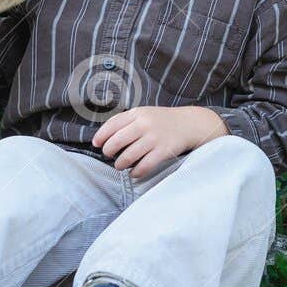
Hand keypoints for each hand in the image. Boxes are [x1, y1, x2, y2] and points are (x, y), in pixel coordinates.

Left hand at [93, 106, 228, 177]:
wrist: (189, 123)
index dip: (100, 136)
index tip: (96, 144)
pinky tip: (134, 172)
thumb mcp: (144, 113)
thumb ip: (125, 121)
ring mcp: (155, 138)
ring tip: (120, 165)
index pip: (112, 125)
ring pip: (128, 156)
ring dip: (120, 164)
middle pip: (117, 141)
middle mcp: (145, 124)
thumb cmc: (162, 120)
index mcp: (137, 113)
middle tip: (110, 155)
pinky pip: (144, 166)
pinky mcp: (164, 151)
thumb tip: (102, 136)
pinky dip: (136, 172)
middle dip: (109, 151)